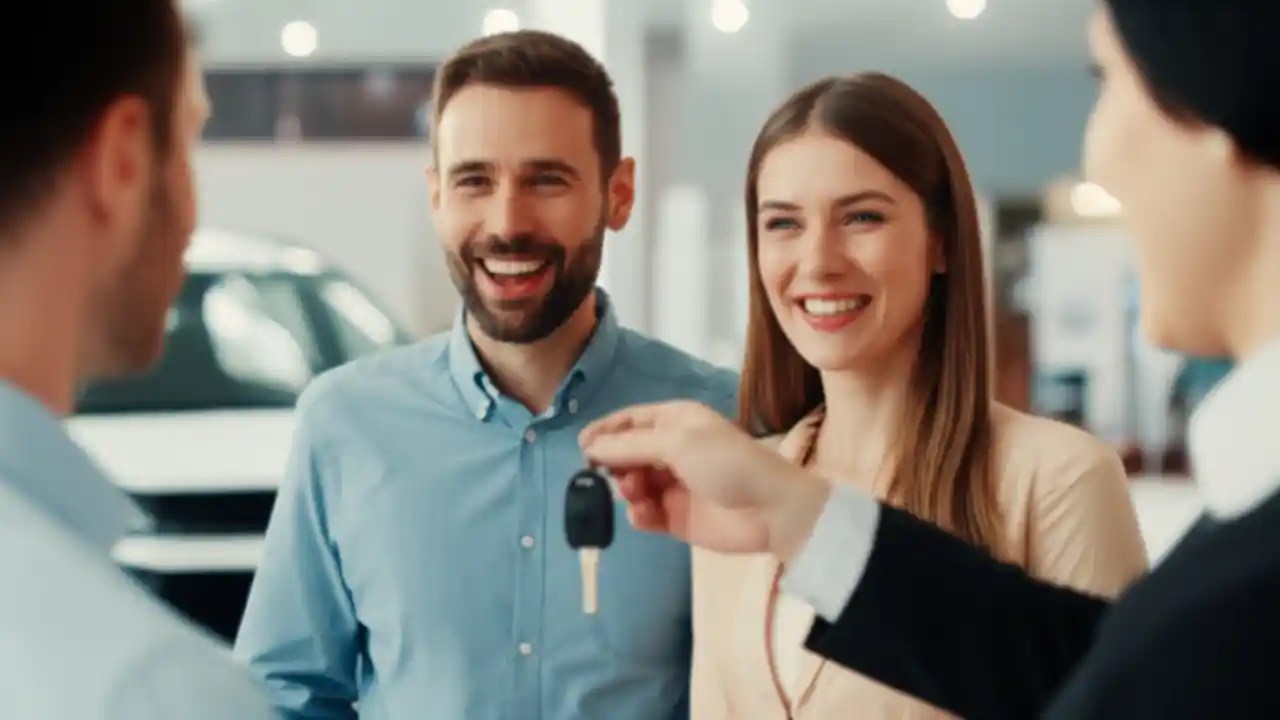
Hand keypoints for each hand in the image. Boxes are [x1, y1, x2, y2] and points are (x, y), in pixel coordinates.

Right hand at [579, 400, 831, 559]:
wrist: (770, 509)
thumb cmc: (727, 463)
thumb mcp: (677, 442)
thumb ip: (630, 445)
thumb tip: (591, 447)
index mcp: (675, 421)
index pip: (630, 421)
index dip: (605, 431)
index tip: (582, 447)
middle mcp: (672, 450)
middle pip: (626, 454)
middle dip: (614, 464)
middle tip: (610, 476)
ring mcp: (673, 485)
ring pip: (631, 485)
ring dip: (626, 489)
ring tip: (637, 494)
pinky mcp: (676, 517)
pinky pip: (644, 514)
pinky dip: (638, 514)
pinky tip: (644, 515)